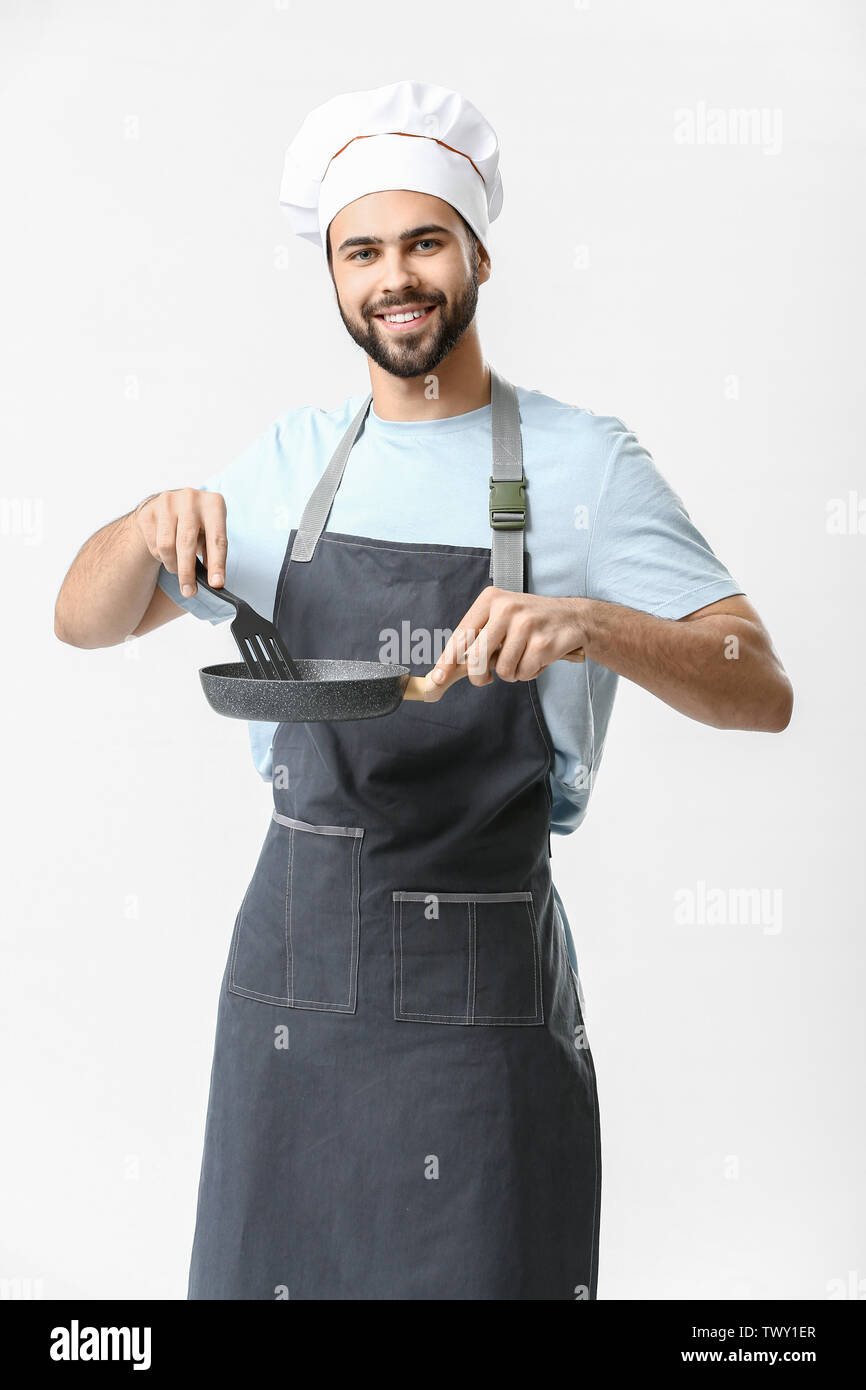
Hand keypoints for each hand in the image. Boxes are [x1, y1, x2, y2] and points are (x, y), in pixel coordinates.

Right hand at [134, 489, 226, 595]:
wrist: (169, 504)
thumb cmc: (198, 524)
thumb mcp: (211, 533)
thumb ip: (213, 553)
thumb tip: (213, 582)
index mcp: (214, 503)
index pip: (216, 539)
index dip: (216, 564)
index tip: (216, 584)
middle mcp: (190, 498)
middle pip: (187, 544)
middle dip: (187, 572)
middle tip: (189, 592)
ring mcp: (167, 502)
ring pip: (166, 547)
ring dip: (172, 565)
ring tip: (178, 568)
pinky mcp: (148, 511)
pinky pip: (154, 545)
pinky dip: (161, 557)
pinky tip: (167, 552)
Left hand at [424, 588, 586, 700]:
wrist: (575, 617)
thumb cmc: (531, 622)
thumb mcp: (501, 619)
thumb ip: (478, 639)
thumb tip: (447, 668)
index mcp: (490, 600)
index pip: (462, 635)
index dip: (448, 660)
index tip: (438, 677)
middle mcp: (506, 608)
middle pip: (476, 658)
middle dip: (479, 676)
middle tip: (486, 679)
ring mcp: (526, 625)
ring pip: (503, 670)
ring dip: (513, 672)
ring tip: (524, 656)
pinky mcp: (543, 642)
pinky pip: (524, 673)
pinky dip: (530, 672)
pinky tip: (539, 657)